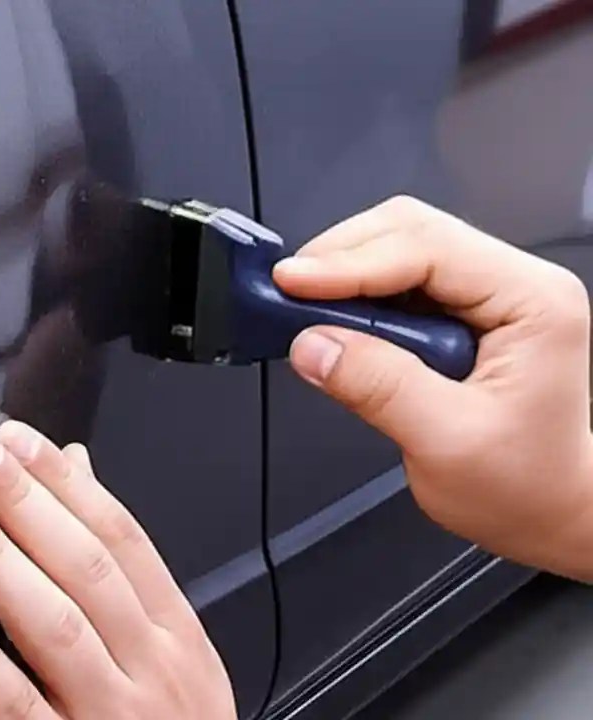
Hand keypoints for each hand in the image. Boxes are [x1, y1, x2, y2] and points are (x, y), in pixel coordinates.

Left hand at [0, 421, 236, 718]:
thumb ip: (123, 563)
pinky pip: (13, 701)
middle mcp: (149, 670)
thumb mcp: (167, 648)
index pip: (122, 538)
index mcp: (175, 634)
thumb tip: (79, 469)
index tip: (15, 437)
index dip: (64, 483)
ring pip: (52, 625)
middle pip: (85, 569)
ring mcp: (110, 716)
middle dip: (25, 501)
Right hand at [273, 195, 592, 579]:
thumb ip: (378, 388)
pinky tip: (332, 324)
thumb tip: (314, 345)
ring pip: (397, 249)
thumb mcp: (446, 443)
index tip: (292, 284)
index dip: (350, 262)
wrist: (551, 513)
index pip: (427, 249)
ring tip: (304, 315)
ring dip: (343, 277)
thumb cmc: (527, 486)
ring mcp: (487, 295)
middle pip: (408, 231)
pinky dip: (353, 296)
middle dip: (340, 258)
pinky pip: (395, 282)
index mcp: (532, 301)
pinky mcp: (459, 312)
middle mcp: (514, 284)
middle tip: (286, 296)